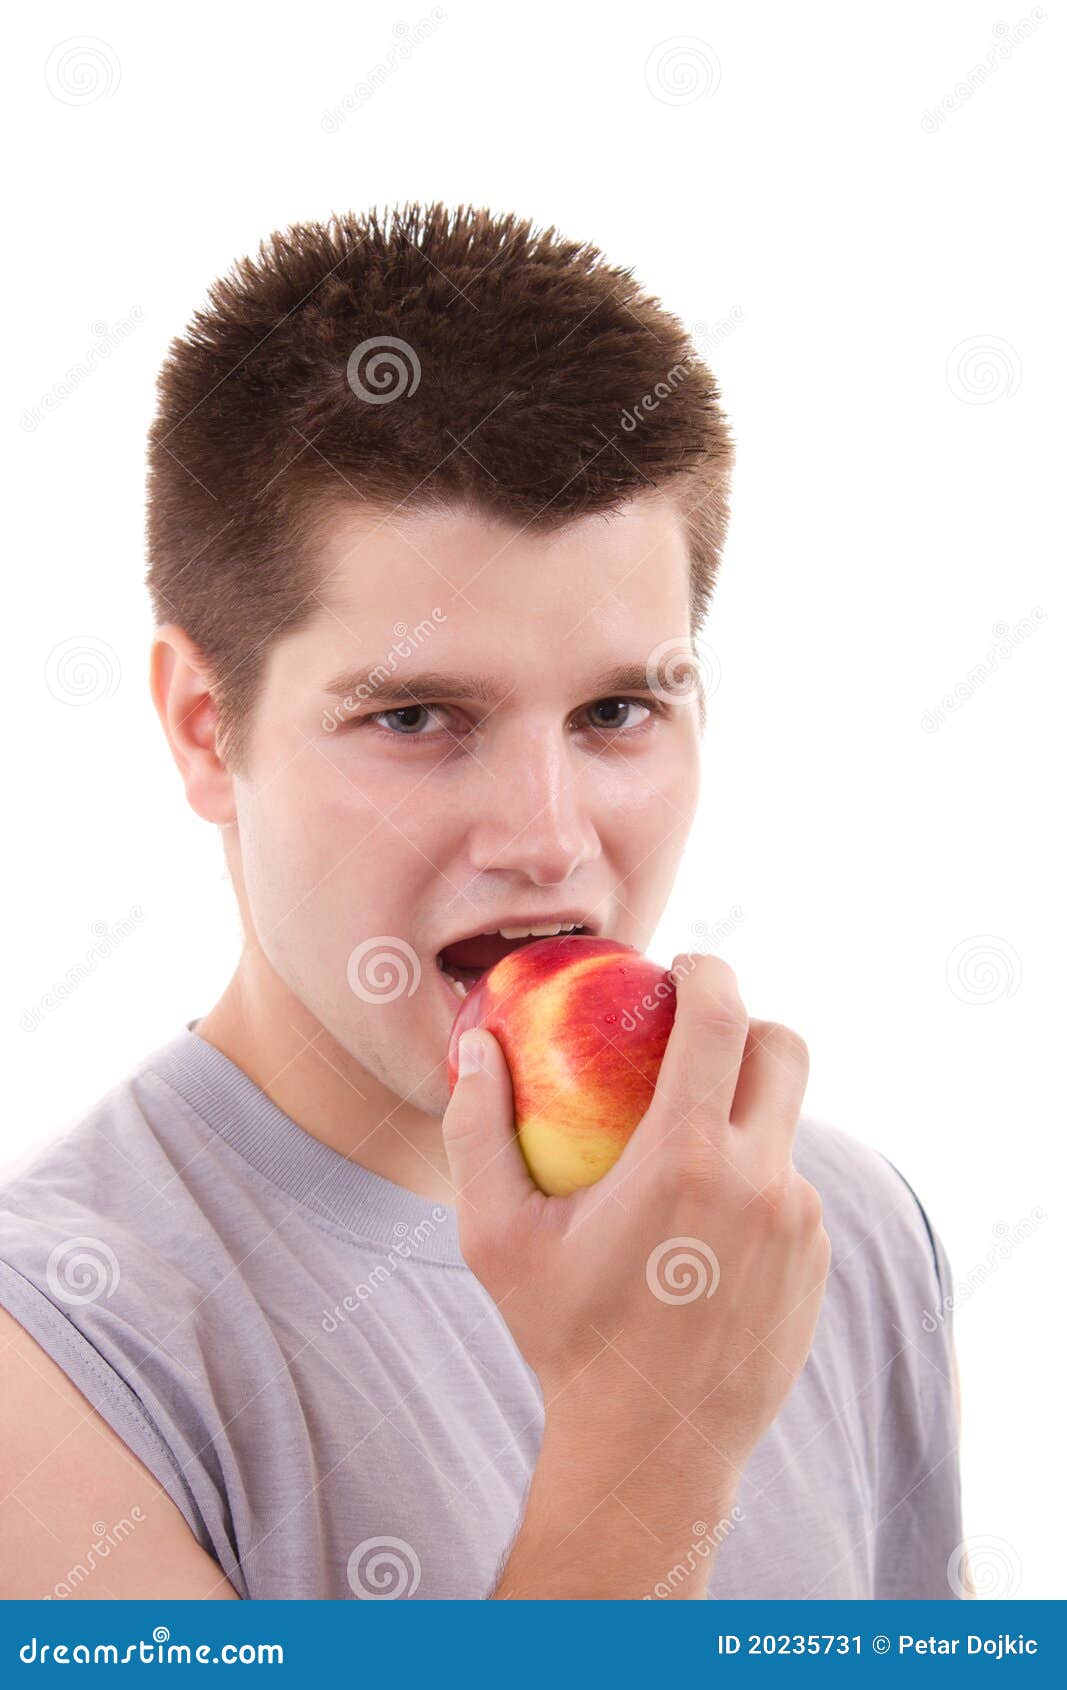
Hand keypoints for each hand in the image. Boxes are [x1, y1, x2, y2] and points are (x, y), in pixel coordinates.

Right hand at [441, 953, 830, 1490]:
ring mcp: (799, 1223)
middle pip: (785, 1047)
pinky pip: (789, 1186)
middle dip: (746, 1020)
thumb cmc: (564, 1339)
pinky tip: (700, 1227)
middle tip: (694, 1037)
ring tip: (681, 1150)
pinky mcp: (815, 1260)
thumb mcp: (496, 1239)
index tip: (682, 970)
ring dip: (743, 1110)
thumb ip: (476, 1132)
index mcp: (688, 1159)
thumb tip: (477, 1047)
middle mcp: (760, 1181)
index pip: (723, 1018)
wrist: (653, 1451)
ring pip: (786, 1123)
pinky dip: (752, 1177)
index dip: (709, 972)